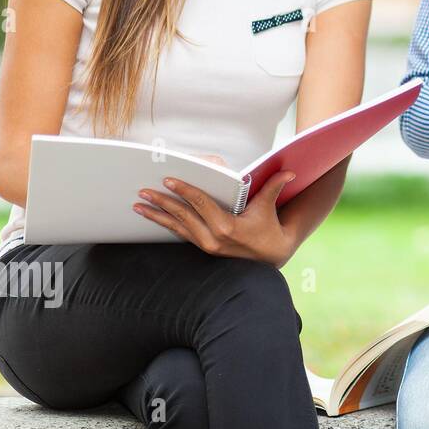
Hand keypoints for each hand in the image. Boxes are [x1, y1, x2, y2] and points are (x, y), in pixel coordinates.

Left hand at [134, 170, 297, 267]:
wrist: (270, 256)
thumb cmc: (268, 228)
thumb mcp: (269, 207)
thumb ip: (274, 186)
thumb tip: (288, 172)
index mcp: (227, 228)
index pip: (201, 204)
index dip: (184, 190)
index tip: (168, 180)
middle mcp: (212, 239)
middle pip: (183, 216)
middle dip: (162, 202)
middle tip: (144, 191)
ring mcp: (206, 246)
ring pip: (177, 227)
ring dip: (157, 216)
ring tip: (139, 206)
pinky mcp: (203, 248)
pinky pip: (181, 234)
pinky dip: (167, 224)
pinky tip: (155, 217)